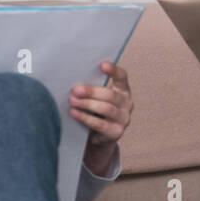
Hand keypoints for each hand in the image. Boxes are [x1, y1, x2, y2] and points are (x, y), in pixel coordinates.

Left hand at [72, 60, 131, 174]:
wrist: (97, 136)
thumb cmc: (95, 110)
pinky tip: (74, 113)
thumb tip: (74, 81)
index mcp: (123, 90)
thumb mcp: (96, 97)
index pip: (122, 77)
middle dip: (92, 92)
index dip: (113, 70)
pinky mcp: (116, 132)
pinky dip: (85, 118)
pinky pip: (100, 124)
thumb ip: (91, 87)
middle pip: (111, 95)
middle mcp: (126, 103)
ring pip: (106, 109)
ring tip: (72, 101)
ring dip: (87, 104)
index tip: (102, 65)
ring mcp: (123, 119)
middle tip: (76, 90)